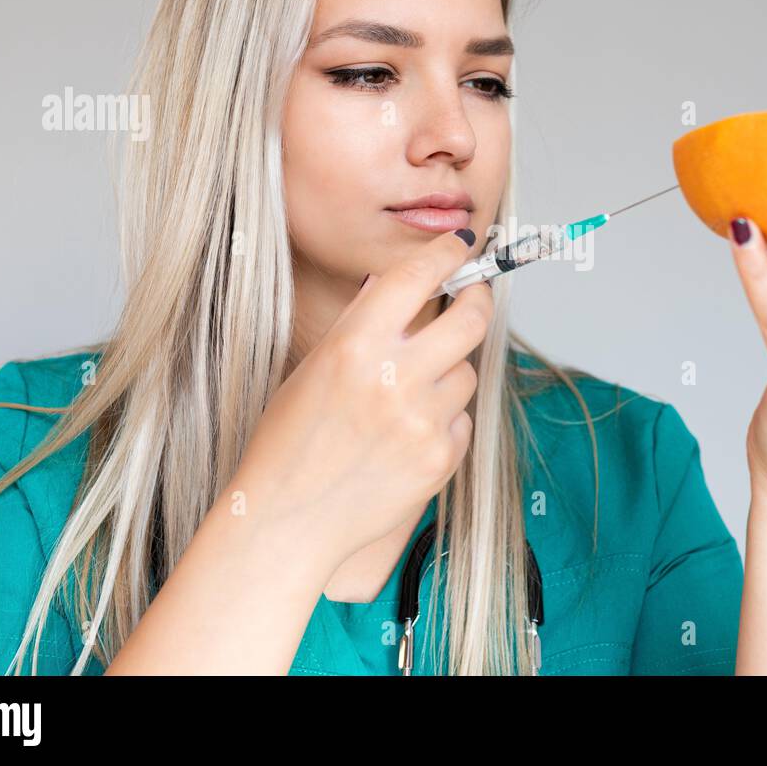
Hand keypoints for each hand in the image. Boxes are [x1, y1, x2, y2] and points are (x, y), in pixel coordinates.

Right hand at [234, 228, 491, 581]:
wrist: (289, 521)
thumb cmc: (290, 442)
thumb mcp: (313, 368)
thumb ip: (359, 324)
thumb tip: (393, 283)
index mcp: (354, 346)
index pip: (417, 275)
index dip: (448, 252)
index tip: (462, 245)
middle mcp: (393, 378)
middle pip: (471, 318)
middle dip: (478, 300)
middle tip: (473, 297)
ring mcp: (422, 421)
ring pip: (466, 373)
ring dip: (448, 375)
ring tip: (406, 399)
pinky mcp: (440, 459)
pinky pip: (462, 420)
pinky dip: (444, 422)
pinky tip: (406, 438)